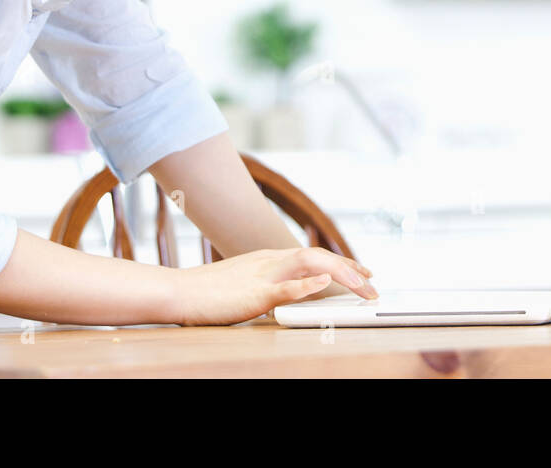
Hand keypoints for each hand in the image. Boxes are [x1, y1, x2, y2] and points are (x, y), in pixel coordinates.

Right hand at [173, 246, 376, 325]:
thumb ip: (269, 286)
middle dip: (351, 270)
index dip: (343, 264)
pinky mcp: (253, 293)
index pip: (315, 255)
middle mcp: (270, 261)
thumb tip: (293, 295)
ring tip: (364, 287)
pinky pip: (284, 286)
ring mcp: (263, 275)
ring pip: (311, 264)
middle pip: (320, 256)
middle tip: (373, 286)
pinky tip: (325, 286)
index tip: (364, 273)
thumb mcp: (245, 285)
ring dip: (342, 274)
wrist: (176, 292)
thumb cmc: (206, 294)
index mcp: (269, 259)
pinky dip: (307, 285)